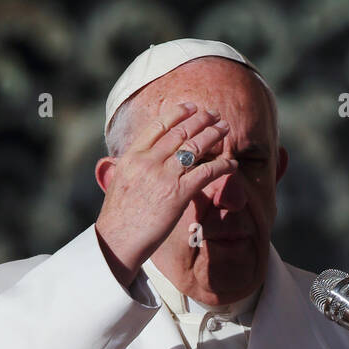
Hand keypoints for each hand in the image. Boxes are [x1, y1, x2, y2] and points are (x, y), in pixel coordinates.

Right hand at [94, 101, 237, 283]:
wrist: (117, 241)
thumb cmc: (118, 219)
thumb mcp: (119, 183)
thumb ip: (131, 167)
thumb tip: (136, 161)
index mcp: (132, 156)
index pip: (158, 126)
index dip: (178, 113)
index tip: (191, 107)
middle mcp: (148, 162)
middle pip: (180, 132)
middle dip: (201, 120)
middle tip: (215, 115)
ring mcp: (164, 177)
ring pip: (194, 147)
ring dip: (213, 135)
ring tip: (225, 129)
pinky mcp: (178, 195)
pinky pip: (206, 173)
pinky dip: (221, 165)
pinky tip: (232, 163)